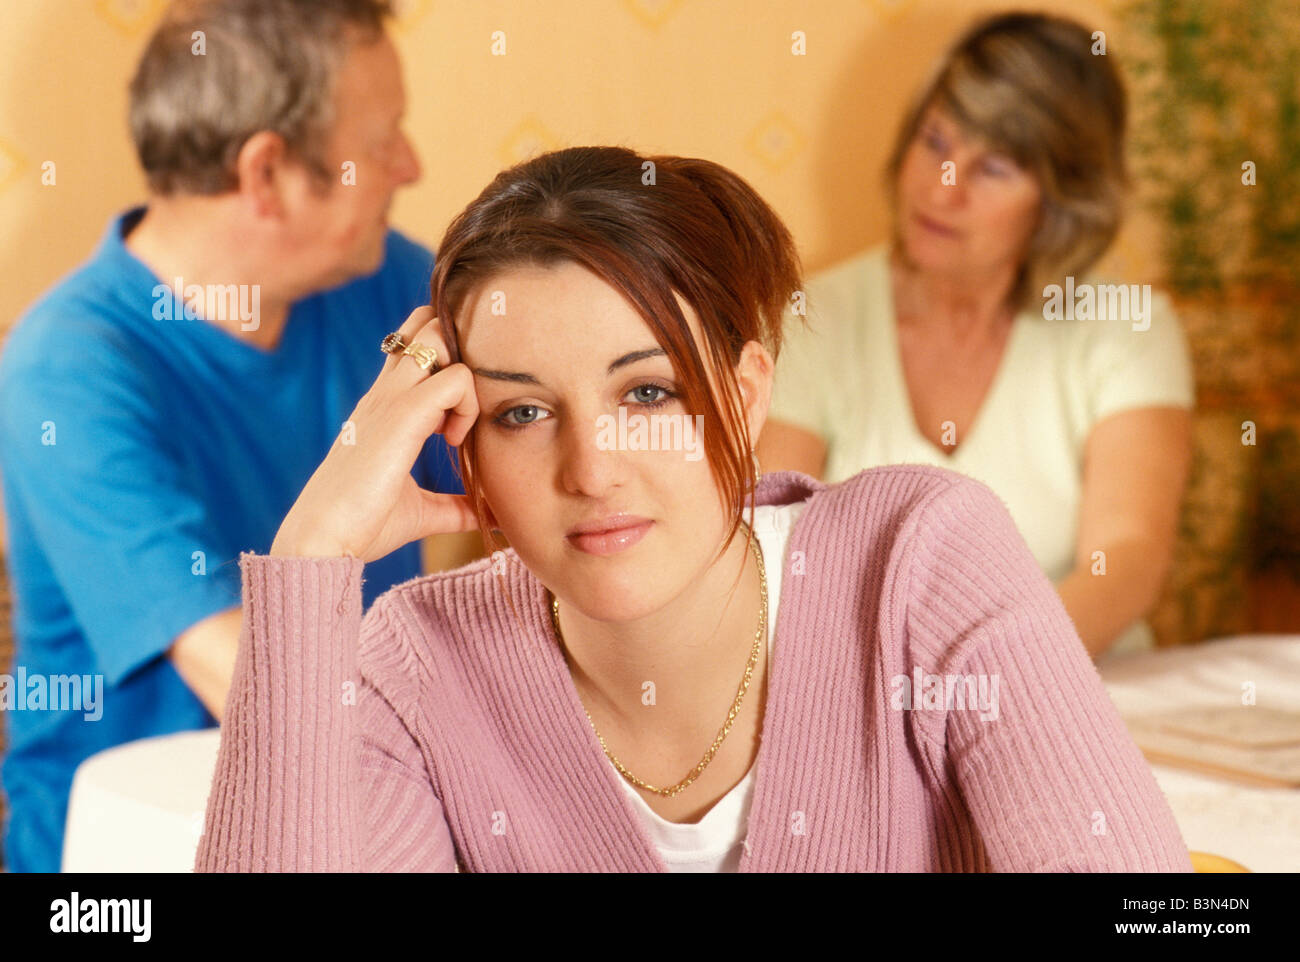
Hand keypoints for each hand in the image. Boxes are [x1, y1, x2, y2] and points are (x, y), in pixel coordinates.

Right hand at [269, 306, 478, 560]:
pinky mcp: (402, 415)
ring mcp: (390, 399)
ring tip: (457, 428)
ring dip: (465, 378)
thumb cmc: (363, 526)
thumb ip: (455, 507)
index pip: (413, 345)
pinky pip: (454, 380)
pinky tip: (453, 440)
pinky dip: (468, 406)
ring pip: (438, 338)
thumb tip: (491, 516)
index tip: (458, 414)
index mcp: (384, 406)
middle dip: (460, 353)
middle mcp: (385, 393)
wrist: (325, 539)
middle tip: (465, 409)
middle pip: (425, 325)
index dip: (445, 356)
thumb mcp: (420, 512)